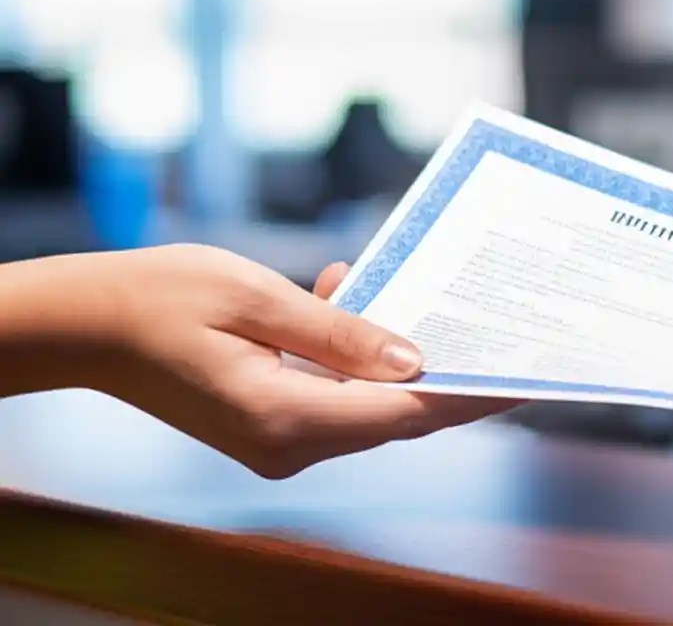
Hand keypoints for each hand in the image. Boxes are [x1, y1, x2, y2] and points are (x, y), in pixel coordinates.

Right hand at [0, 245, 514, 476]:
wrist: (85, 325)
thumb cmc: (162, 298)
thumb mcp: (259, 299)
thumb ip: (343, 332)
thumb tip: (415, 363)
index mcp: (289, 418)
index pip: (409, 416)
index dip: (472, 396)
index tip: (525, 379)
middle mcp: (289, 444)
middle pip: (396, 415)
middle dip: (445, 372)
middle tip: (495, 328)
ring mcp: (277, 441)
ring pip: (368, 403)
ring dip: (391, 351)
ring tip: (410, 288)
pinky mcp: (267, 425)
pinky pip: (333, 394)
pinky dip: (351, 353)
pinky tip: (343, 294)